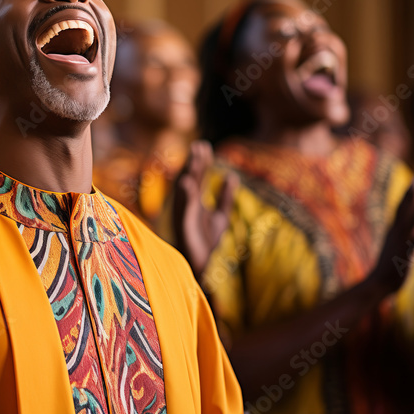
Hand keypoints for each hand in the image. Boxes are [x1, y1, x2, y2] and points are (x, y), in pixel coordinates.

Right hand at [172, 141, 237, 275]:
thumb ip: (224, 197)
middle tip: (199, 145)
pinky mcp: (184, 227)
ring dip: (189, 174)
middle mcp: (188, 207)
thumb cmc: (207, 243)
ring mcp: (184, 217)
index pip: (198, 178)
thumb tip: (230, 174)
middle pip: (191, 181)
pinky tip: (187, 182)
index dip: (202, 163)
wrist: (203, 268)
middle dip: (195, 164)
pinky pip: (183, 209)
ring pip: (186, 191)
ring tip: (195, 159)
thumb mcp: (220, 216)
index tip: (205, 146)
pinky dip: (184, 196)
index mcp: (195, 203)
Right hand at [365, 175, 413, 295]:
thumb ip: (412, 234)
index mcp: (394, 229)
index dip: (409, 193)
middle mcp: (395, 233)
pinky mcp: (405, 255)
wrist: (378, 283)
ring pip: (409, 224)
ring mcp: (400, 243)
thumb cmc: (390, 265)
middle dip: (411, 194)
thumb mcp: (400, 245)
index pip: (402, 207)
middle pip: (404, 209)